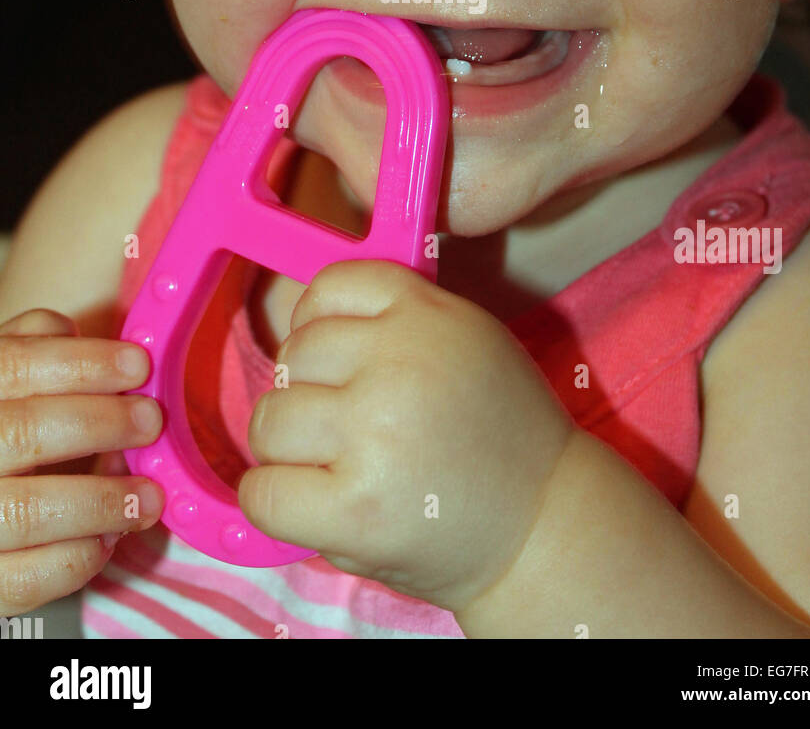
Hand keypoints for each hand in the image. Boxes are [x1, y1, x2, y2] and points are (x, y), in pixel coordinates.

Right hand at [0, 309, 164, 615]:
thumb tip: (73, 329)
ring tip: (148, 493)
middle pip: (23, 433)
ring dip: (101, 499)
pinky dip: (78, 557)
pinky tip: (109, 537)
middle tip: (151, 421)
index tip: (139, 364)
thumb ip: (30, 348)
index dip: (81, 362)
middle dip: (100, 423)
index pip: (15, 366)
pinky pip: (26, 579)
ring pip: (26, 510)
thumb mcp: (1, 380)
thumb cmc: (0, 431)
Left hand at [238, 260, 573, 612]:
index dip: (320, 327)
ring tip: (336, 469)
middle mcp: (398, 363)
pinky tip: (314, 507)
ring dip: (288, 451)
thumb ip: (396, 319)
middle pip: (291, 357)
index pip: (327, 287)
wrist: (545, 526)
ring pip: (268, 422)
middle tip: (350, 429)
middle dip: (307, 393)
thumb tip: (302, 317)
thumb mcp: (465, 340)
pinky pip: (261, 493)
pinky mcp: (353, 508)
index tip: (341, 363)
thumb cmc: (497, 433)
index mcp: (427, 312)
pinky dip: (274, 502)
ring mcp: (373, 435)